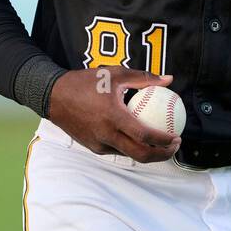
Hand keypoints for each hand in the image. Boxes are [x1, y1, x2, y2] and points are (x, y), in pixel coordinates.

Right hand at [46, 67, 181, 162]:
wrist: (53, 96)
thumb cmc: (85, 82)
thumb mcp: (115, 74)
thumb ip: (144, 78)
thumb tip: (168, 80)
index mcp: (113, 117)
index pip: (144, 136)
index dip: (163, 141)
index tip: (177, 137)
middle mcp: (106, 135)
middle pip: (140, 155)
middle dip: (161, 155)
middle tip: (174, 146)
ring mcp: (98, 144)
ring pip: (129, 155)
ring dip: (147, 153)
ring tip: (161, 144)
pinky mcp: (93, 147)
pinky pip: (117, 150)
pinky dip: (131, 147)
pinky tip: (139, 139)